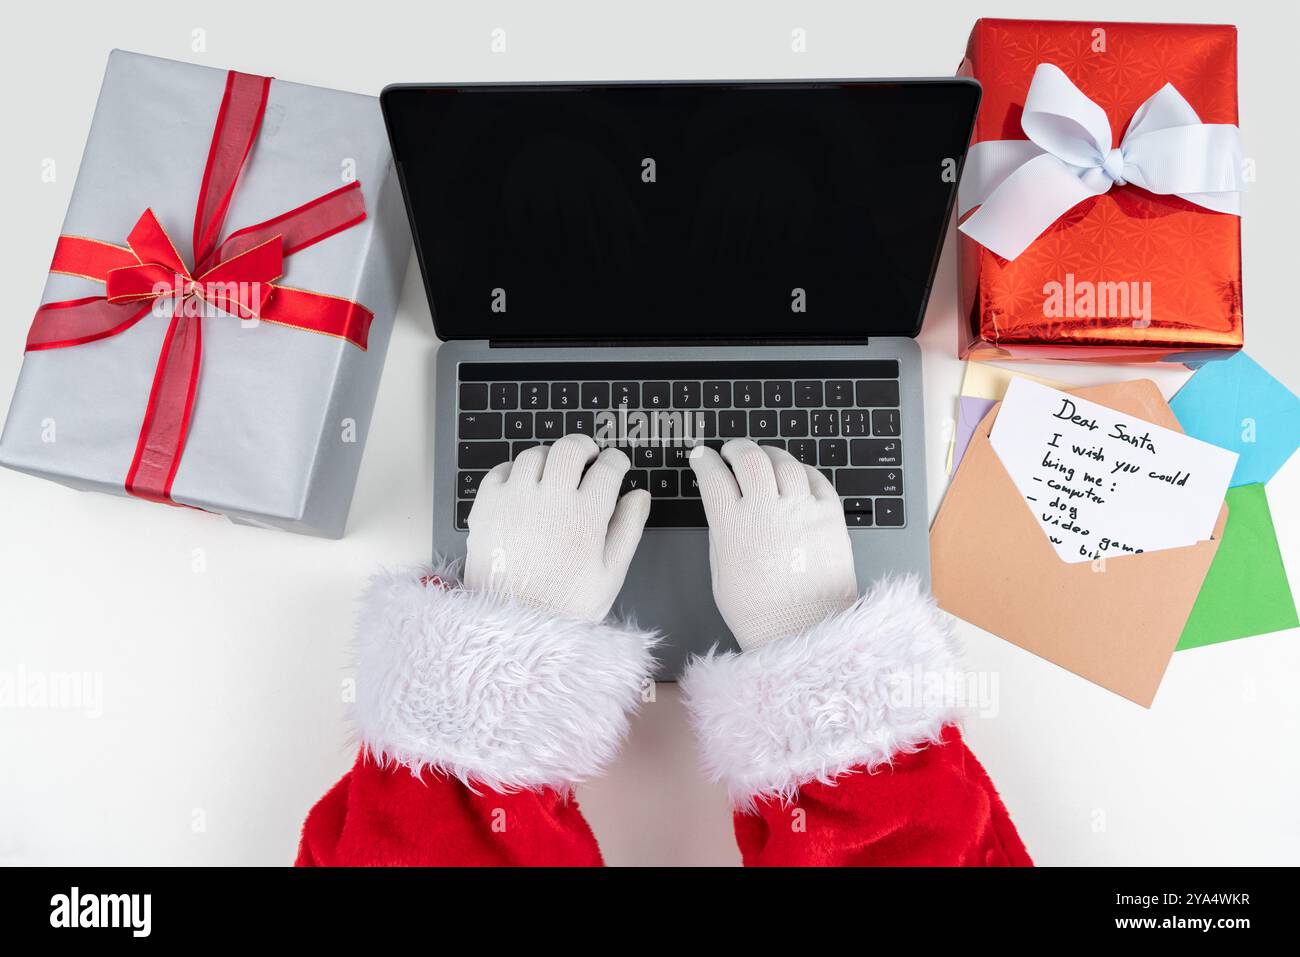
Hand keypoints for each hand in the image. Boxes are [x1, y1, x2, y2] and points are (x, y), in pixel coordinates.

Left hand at [465, 434, 651, 621]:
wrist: (514, 628)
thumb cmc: (566, 605)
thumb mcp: (610, 574)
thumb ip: (628, 529)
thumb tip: (639, 496)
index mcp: (585, 517)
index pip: (607, 468)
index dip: (616, 461)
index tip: (616, 465)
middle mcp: (549, 500)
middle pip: (569, 449)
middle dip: (584, 447)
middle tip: (589, 456)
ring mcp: (514, 500)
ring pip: (534, 455)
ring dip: (550, 458)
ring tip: (556, 473)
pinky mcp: (485, 507)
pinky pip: (501, 470)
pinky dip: (515, 470)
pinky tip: (524, 484)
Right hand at [690, 439, 857, 649]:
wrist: (802, 631)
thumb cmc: (758, 612)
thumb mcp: (721, 572)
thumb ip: (722, 535)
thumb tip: (725, 510)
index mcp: (733, 527)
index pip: (713, 476)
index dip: (704, 460)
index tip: (703, 457)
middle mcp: (766, 511)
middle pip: (749, 458)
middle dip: (736, 448)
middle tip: (732, 451)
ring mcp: (801, 510)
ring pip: (784, 462)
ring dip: (769, 454)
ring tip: (764, 458)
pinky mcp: (830, 516)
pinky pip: (817, 479)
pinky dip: (802, 471)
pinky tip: (795, 475)